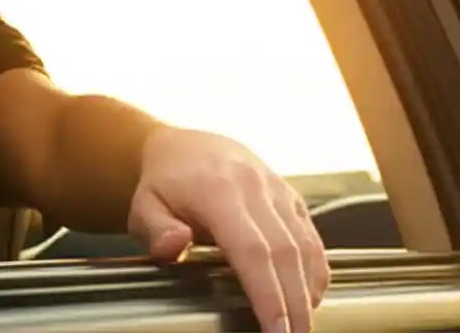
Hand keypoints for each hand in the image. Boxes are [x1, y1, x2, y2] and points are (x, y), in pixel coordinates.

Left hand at [128, 127, 328, 332]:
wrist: (187, 145)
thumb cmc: (164, 182)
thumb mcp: (144, 205)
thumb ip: (155, 229)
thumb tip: (175, 245)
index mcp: (218, 190)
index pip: (253, 250)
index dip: (268, 294)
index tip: (274, 329)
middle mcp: (255, 187)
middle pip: (287, 253)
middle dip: (294, 303)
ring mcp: (277, 190)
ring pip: (306, 245)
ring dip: (308, 290)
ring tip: (301, 326)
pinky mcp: (290, 196)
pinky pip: (311, 236)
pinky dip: (316, 270)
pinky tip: (309, 297)